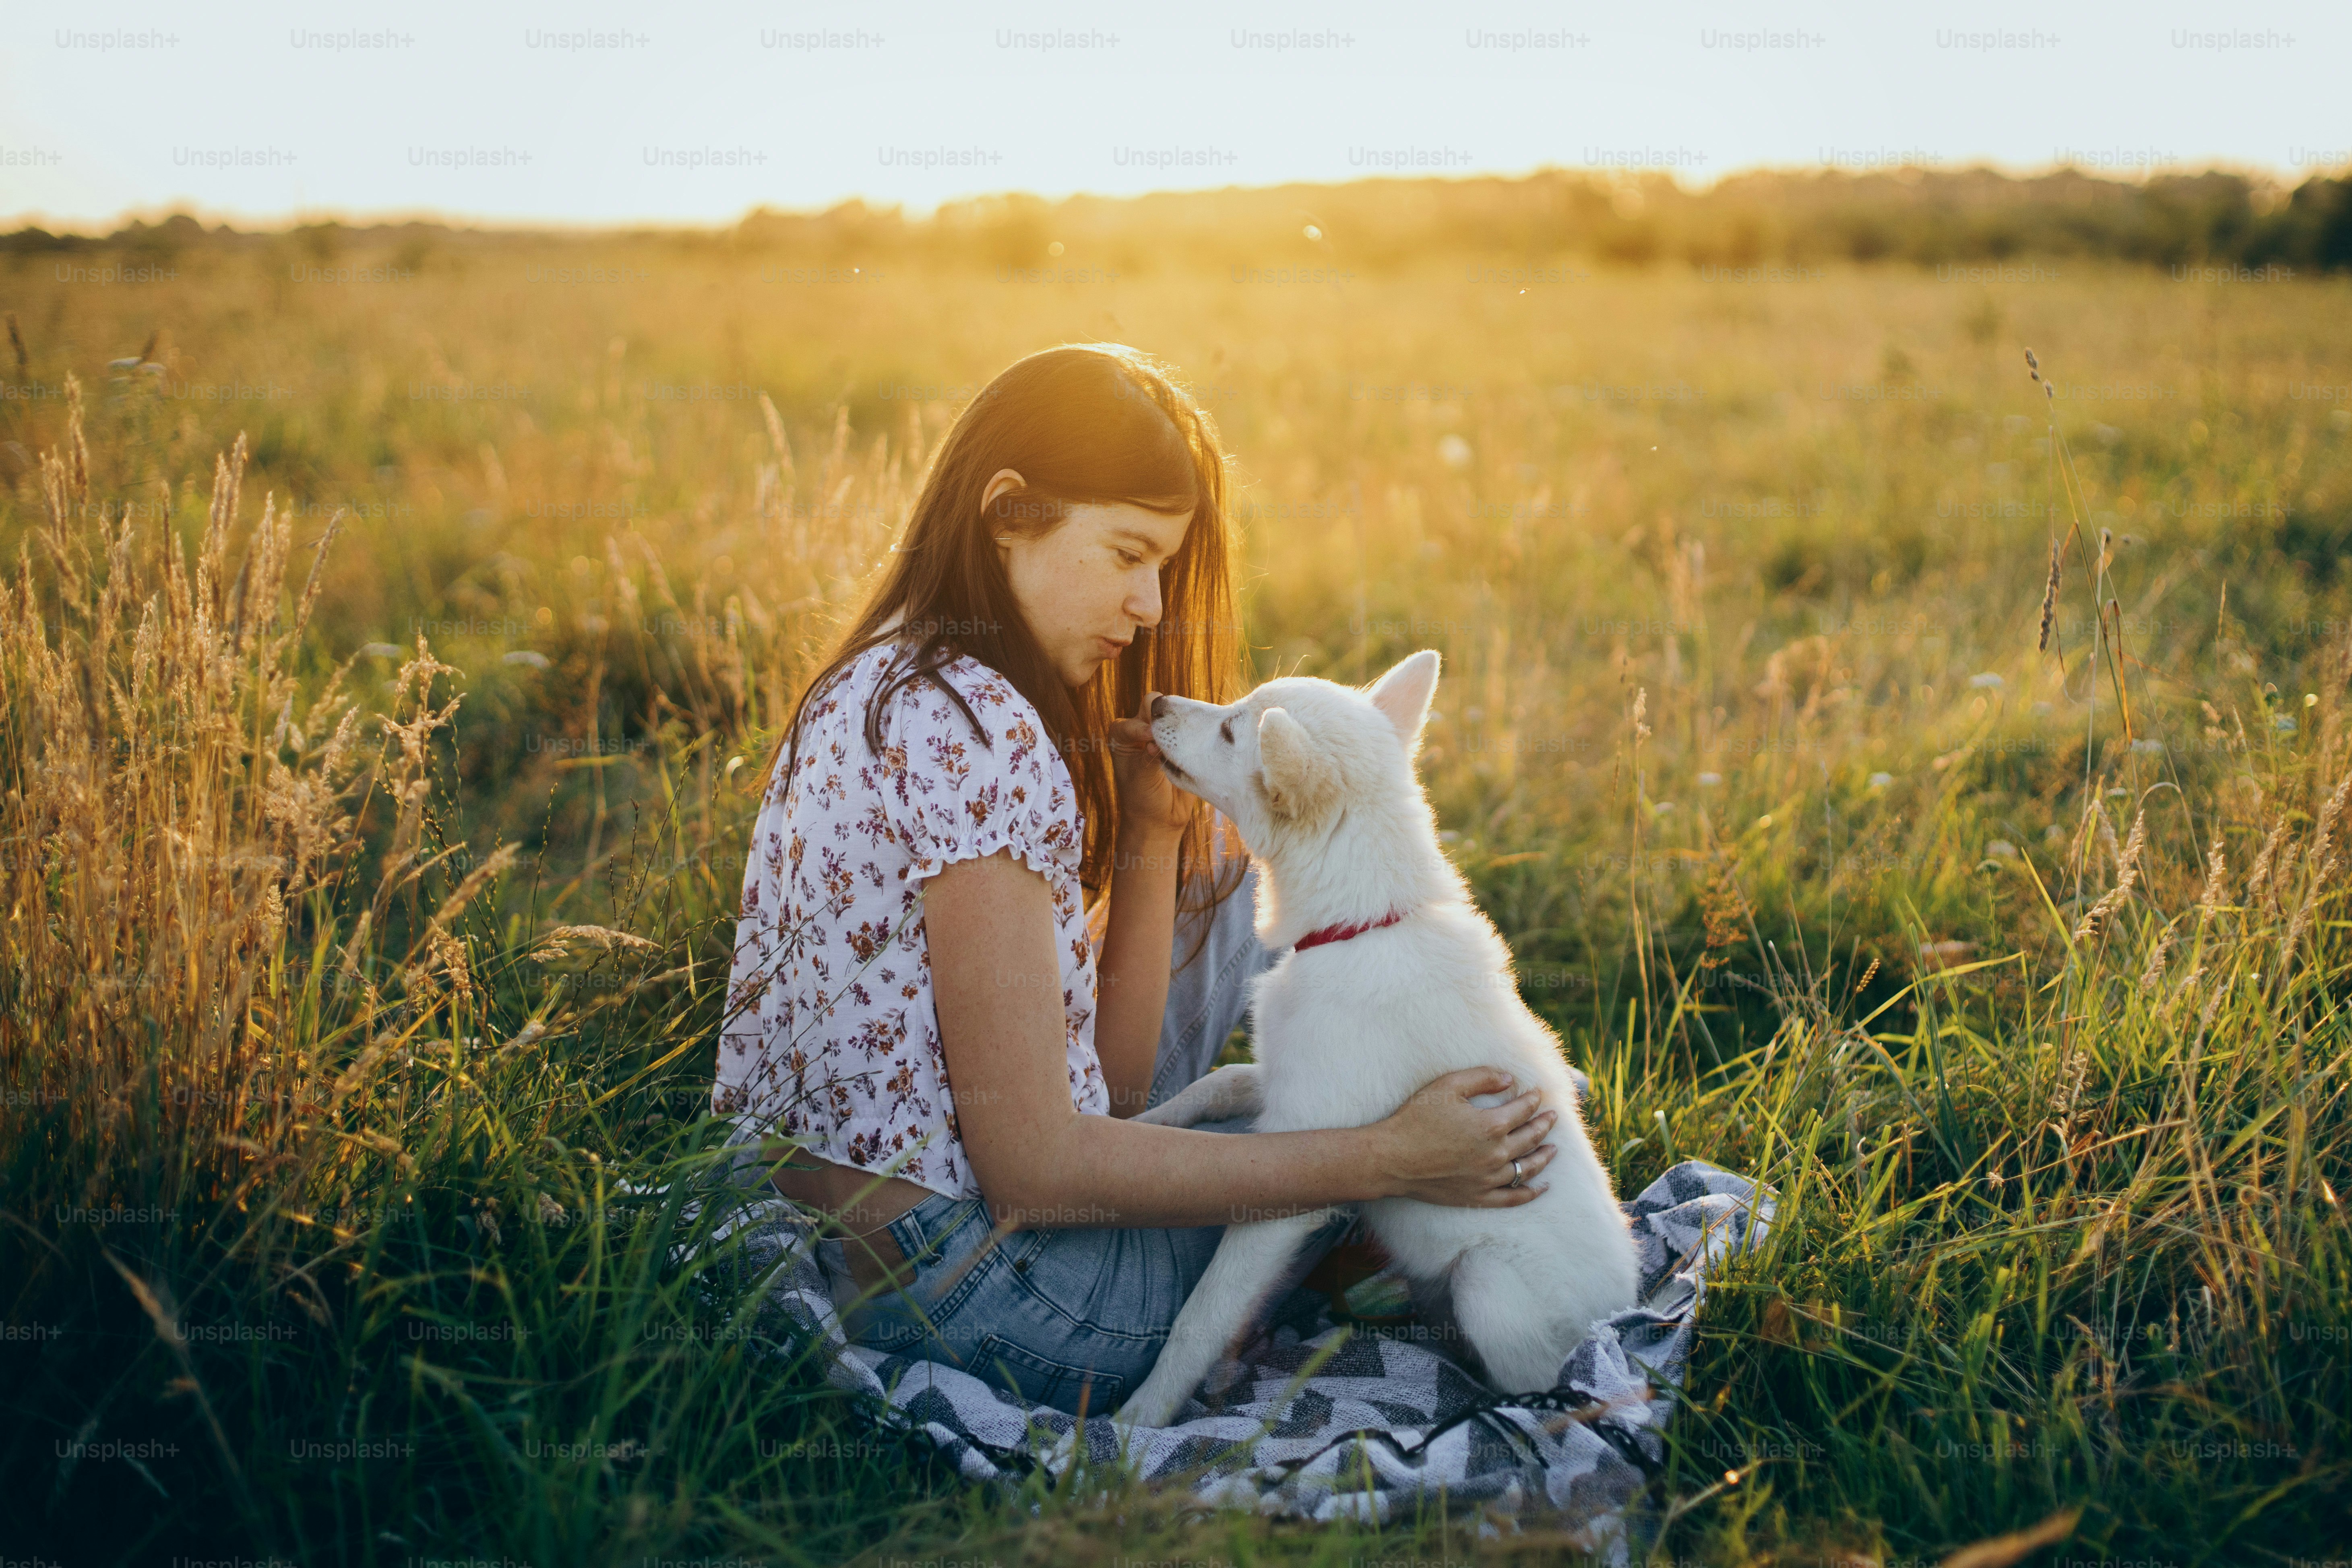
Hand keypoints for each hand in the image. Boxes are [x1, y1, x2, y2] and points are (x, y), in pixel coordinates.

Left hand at [1108, 688, 1192, 841]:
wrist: (1161, 820)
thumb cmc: (1142, 799)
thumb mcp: (1140, 778)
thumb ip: (1148, 757)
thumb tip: (1157, 740)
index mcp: (1123, 735)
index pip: (1133, 720)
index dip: (1142, 727)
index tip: (1150, 741)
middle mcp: (1142, 729)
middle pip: (1154, 707)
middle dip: (1164, 718)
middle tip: (1173, 735)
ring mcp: (1165, 734)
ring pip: (1175, 715)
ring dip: (1181, 725)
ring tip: (1188, 740)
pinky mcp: (1184, 742)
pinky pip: (1191, 728)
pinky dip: (1195, 732)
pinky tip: (1199, 743)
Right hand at [1367, 1067, 1557, 1207]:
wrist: (1392, 1158)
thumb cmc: (1416, 1118)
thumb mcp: (1447, 1086)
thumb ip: (1482, 1077)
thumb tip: (1510, 1079)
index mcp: (1491, 1125)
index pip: (1523, 1110)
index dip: (1533, 1100)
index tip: (1537, 1094)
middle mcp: (1496, 1154)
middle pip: (1530, 1138)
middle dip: (1544, 1125)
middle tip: (1553, 1117)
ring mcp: (1488, 1179)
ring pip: (1527, 1168)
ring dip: (1543, 1157)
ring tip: (1553, 1149)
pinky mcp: (1478, 1197)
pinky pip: (1513, 1197)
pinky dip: (1531, 1193)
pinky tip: (1541, 1187)